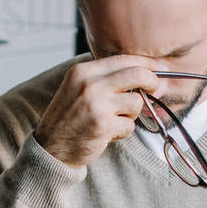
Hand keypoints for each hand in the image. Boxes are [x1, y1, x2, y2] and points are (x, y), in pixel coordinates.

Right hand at [35, 55, 164, 168]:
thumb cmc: (69, 119)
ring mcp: (97, 104)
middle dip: (152, 82)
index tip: (156, 70)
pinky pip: (130, 125)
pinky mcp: (103, 125)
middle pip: (137, 74)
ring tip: (115, 120)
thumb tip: (141, 72)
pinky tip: (108, 134)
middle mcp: (90, 84)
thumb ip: (105, 78)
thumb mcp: (78, 88)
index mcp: (84, 71)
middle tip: (155, 89)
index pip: (124, 59)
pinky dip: (123, 132)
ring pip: (136, 102)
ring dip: (132, 114)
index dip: (145, 64)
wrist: (51, 148)